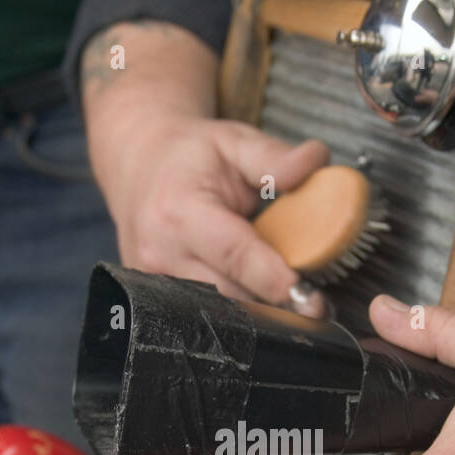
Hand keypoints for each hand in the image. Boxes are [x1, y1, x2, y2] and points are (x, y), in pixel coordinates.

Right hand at [90, 105, 327, 303]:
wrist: (136, 165)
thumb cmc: (188, 155)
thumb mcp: (234, 141)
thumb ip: (275, 157)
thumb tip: (317, 162)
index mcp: (180, 211)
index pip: (234, 255)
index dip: (273, 279)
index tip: (310, 298)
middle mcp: (160, 253)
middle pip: (230, 296)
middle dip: (274, 301)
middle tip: (314, 299)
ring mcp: (152, 281)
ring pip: (219, 313)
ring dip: (256, 307)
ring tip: (283, 291)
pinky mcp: (153, 298)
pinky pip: (203, 313)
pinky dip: (234, 308)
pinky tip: (252, 291)